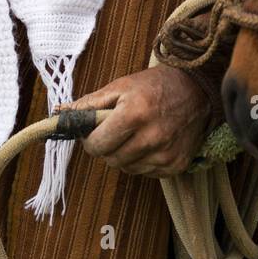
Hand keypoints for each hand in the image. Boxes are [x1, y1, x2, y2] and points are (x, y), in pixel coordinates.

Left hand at [54, 66, 211, 177]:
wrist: (198, 90)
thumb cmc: (154, 85)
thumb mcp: (120, 86)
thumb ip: (89, 103)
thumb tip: (59, 115)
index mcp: (133, 114)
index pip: (97, 146)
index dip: (90, 140)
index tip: (94, 132)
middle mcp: (151, 138)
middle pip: (110, 160)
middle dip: (106, 147)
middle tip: (114, 131)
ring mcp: (165, 154)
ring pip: (127, 169)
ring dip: (124, 156)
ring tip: (134, 135)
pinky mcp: (176, 165)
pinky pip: (146, 173)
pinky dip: (142, 161)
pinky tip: (150, 143)